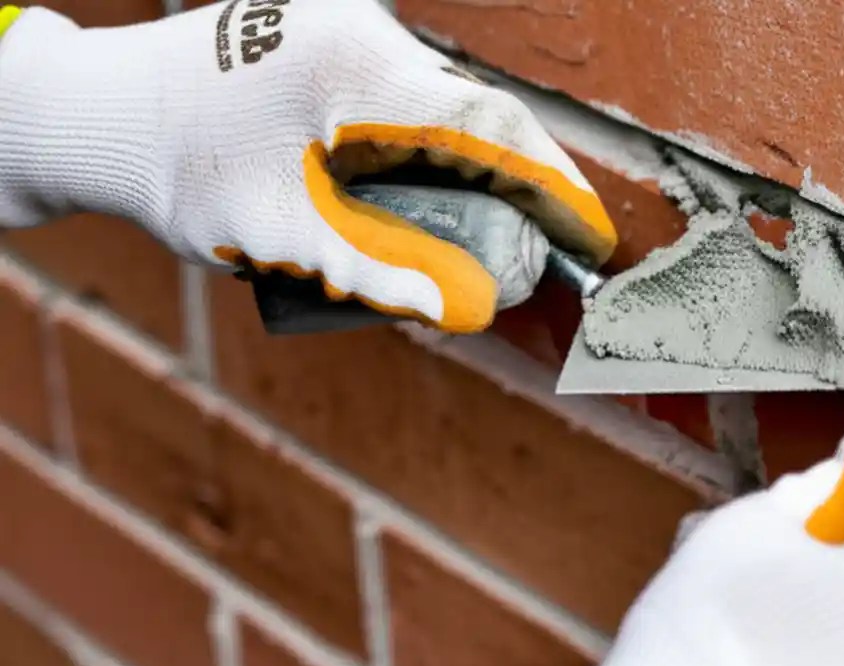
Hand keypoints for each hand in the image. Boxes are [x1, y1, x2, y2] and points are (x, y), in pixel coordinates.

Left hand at [0, 0, 615, 331]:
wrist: (107, 114)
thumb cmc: (180, 174)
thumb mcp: (279, 238)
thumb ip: (376, 276)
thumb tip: (468, 313)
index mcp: (355, 73)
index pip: (490, 126)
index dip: (554, 186)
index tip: (591, 237)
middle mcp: (363, 32)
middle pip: (478, 113)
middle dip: (524, 183)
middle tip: (551, 246)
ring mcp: (350, 27)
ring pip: (448, 102)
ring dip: (479, 164)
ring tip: (497, 228)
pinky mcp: (337, 37)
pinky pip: (414, 93)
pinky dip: (439, 145)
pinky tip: (435, 188)